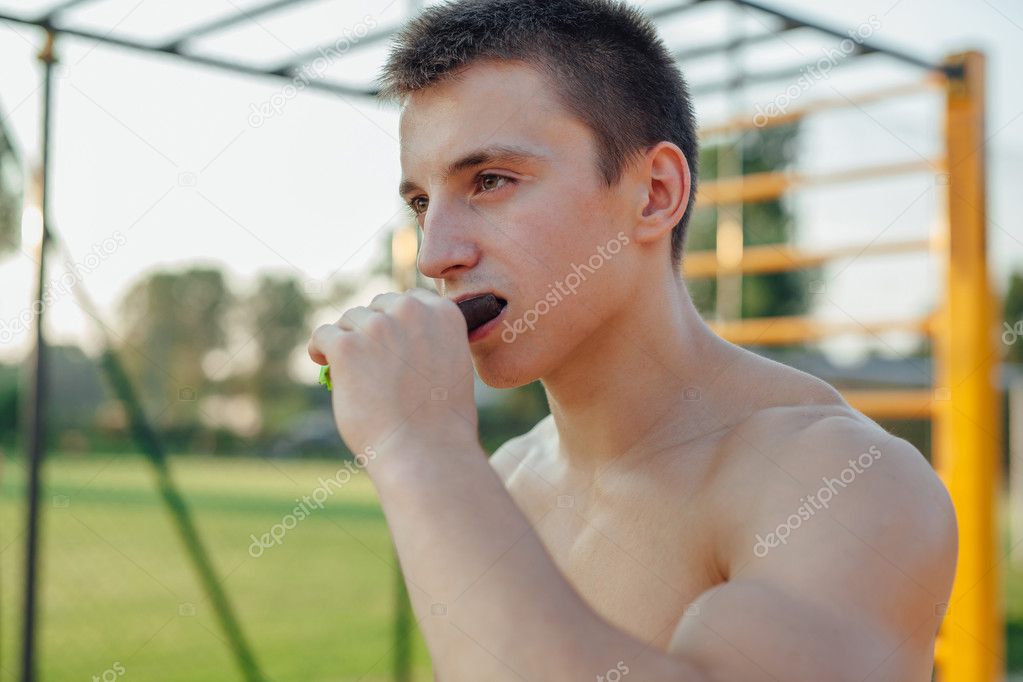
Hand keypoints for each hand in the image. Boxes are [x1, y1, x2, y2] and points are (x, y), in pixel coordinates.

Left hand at [307, 288, 478, 468]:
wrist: (425, 452)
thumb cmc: (441, 422)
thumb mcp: (452, 366)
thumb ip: (431, 341)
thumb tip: (398, 335)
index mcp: (444, 313)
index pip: (409, 299)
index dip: (395, 321)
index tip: (388, 343)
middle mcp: (412, 312)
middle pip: (377, 306)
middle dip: (370, 328)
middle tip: (366, 359)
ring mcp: (378, 327)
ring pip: (349, 320)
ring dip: (347, 341)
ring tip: (350, 370)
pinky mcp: (348, 346)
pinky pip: (324, 334)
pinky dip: (320, 349)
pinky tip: (323, 362)